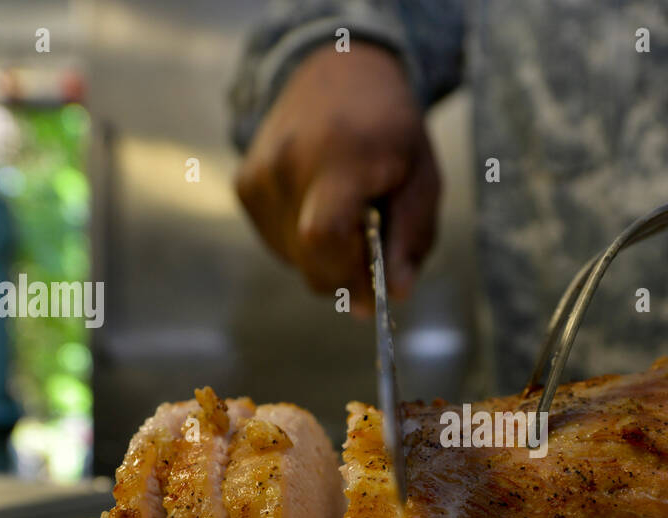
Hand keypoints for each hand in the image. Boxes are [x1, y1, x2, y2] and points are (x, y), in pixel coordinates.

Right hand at [235, 42, 440, 315]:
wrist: (337, 72)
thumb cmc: (389, 130)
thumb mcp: (422, 178)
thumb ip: (410, 238)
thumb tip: (395, 295)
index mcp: (339, 158)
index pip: (322, 236)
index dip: (349, 276)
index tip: (376, 289)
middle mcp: (287, 165)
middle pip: (310, 261)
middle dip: (346, 274)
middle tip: (373, 245)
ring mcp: (259, 175)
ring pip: (295, 259)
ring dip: (327, 255)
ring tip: (348, 210)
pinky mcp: (245, 185)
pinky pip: (278, 242)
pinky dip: (304, 240)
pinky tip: (322, 203)